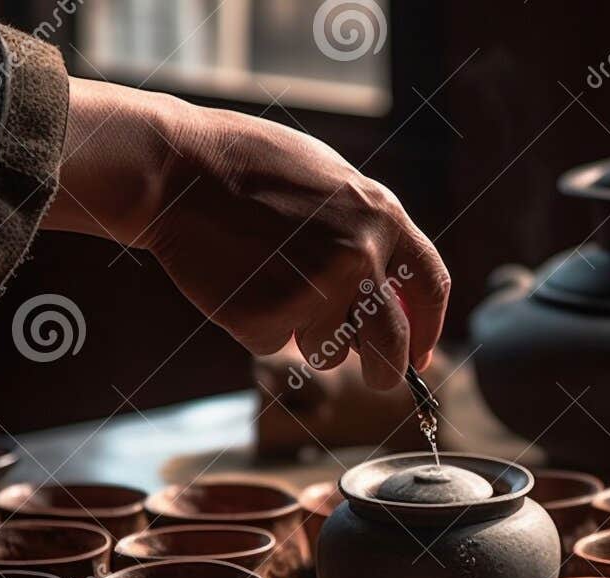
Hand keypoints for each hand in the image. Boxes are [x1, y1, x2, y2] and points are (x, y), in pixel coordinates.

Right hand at [44, 78, 448, 388]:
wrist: (178, 169)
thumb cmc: (249, 168)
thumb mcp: (330, 183)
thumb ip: (366, 233)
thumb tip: (391, 292)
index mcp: (382, 217)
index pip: (431, 286)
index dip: (430, 329)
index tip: (422, 357)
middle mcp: (361, 258)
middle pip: (393, 345)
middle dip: (386, 372)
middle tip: (376, 377)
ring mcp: (317, 290)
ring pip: (329, 352)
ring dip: (305, 338)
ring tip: (267, 282)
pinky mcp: (270, 318)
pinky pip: (275, 345)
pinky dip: (256, 325)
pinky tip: (236, 282)